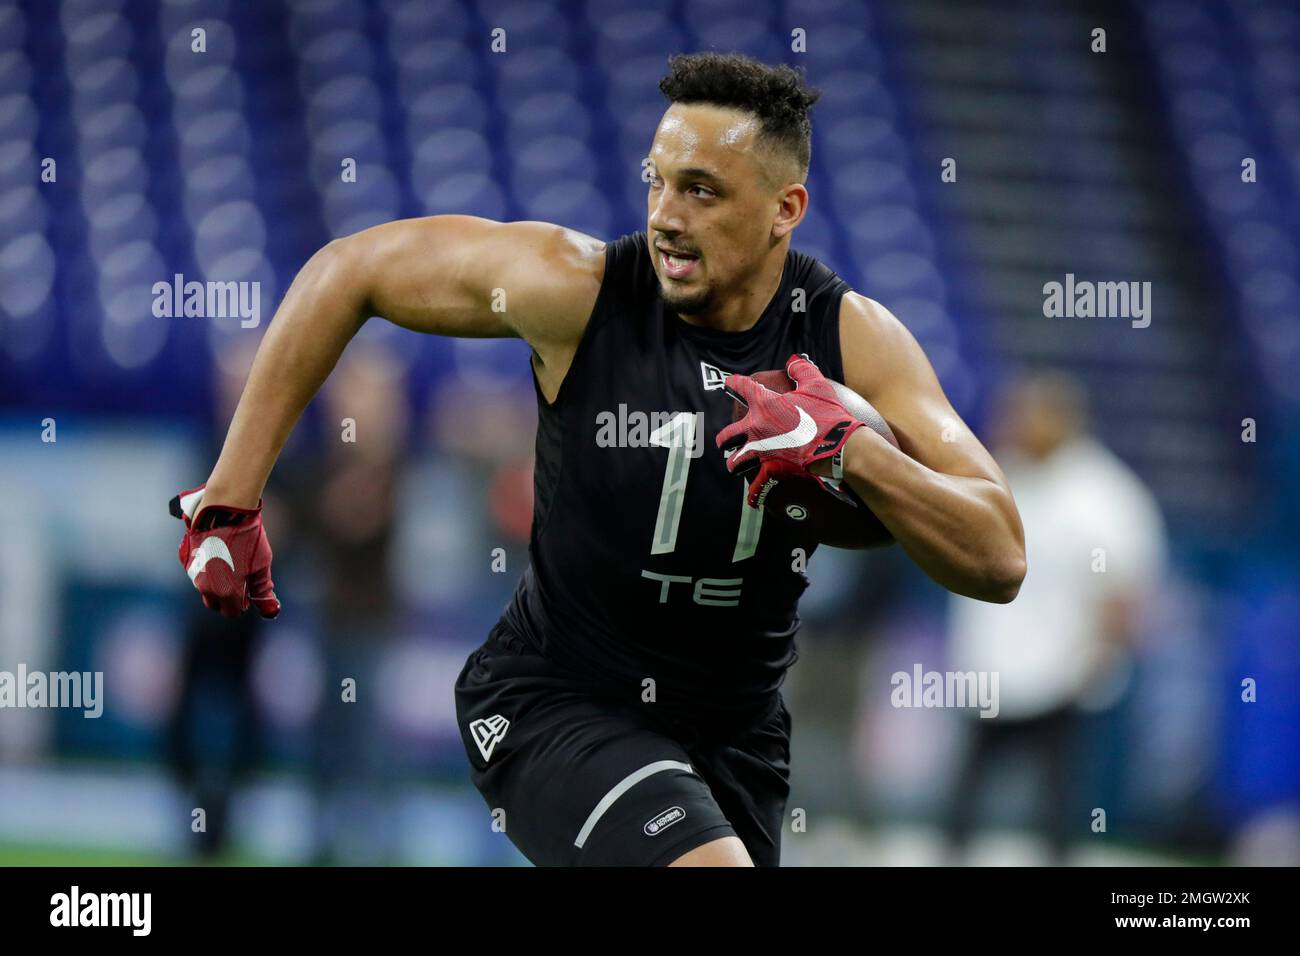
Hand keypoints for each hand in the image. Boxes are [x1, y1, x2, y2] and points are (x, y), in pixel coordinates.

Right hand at [170, 483, 280, 617]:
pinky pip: (198, 572)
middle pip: (216, 603)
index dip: (243, 603)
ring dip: (216, 583)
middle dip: (227, 597)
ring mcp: (193, 574)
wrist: (225, 510)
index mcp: (226, 593)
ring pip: (205, 588)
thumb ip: (263, 591)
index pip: (232, 612)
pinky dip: (207, 568)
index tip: (249, 590)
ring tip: (231, 560)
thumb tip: (271, 611)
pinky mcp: (187, 560)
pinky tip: (218, 552)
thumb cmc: (248, 538)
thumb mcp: (261, 566)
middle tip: (240, 578)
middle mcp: (206, 588)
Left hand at [715, 353, 864, 506]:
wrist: (839, 445)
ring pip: (736, 461)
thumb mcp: (817, 385)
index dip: (734, 384)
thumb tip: (793, 360)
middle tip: (727, 439)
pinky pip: (756, 486)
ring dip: (735, 462)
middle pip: (728, 434)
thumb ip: (801, 370)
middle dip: (725, 438)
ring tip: (736, 464)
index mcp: (764, 404)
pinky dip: (754, 494)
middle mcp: (756, 428)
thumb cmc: (828, 414)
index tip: (729, 383)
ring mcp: (761, 451)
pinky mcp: (771, 469)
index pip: (742, 388)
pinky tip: (752, 499)